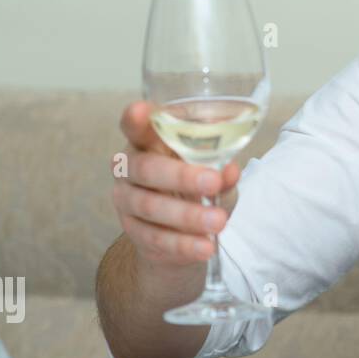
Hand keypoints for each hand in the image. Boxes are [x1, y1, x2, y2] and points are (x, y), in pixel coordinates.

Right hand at [112, 101, 242, 267]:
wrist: (176, 235)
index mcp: (148, 143)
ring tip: (219, 221)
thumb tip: (230, 170)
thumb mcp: (214, 175)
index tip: (141, 110)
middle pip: (145, 168)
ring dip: (188, 215)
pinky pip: (156, 238)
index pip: (135, 126)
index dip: (135, 118)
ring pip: (150, 206)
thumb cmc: (195, 188)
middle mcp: (130, 169)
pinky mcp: (134, 233)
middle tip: (212, 182)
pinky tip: (206, 247)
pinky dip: (184, 244)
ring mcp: (127, 201)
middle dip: (180, 175)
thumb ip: (221, 170)